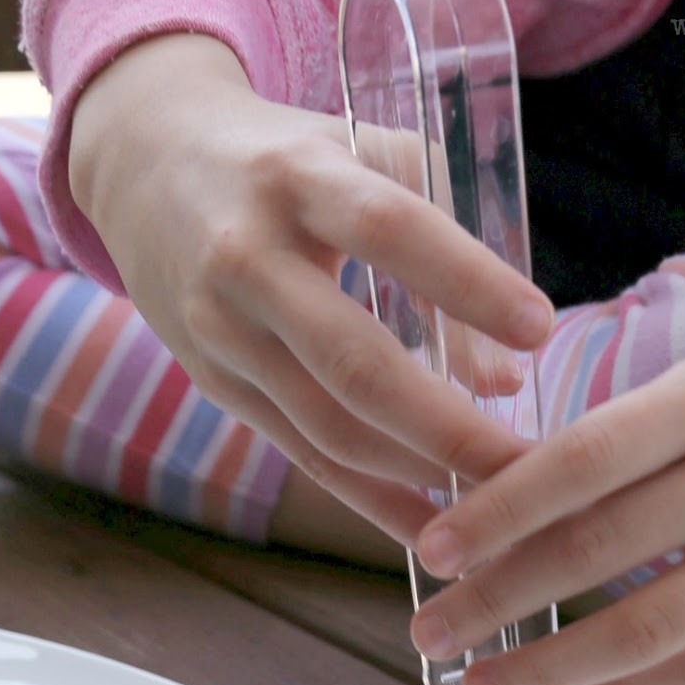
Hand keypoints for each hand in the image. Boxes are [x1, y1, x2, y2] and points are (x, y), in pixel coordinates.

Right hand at [68, 34, 553, 542]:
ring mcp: (223, 331)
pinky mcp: (217, 384)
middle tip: (529, 464)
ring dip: (420, 474)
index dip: (466, 282)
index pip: (388, 230)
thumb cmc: (289, 163)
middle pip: (356, 361)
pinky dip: (375, 501)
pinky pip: (306, 456)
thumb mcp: (359, 156)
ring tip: (500, 501)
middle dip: (449, 428)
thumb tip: (506, 379)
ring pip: (329, 426)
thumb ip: (444, 244)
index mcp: (298, 180)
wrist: (143, 165)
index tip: (540, 328)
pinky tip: (435, 529)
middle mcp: (247, 258)